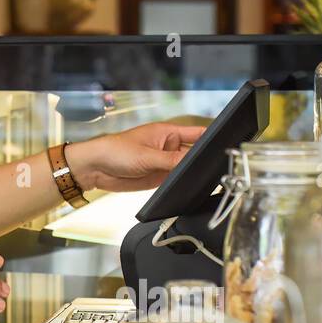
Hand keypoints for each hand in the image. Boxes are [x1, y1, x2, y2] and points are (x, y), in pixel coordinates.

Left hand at [68, 122, 205, 192]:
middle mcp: (168, 147)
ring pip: (186, 170)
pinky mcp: (159, 178)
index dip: (212, 139)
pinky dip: (181, 185)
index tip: (226, 145)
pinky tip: (186, 189)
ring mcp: (164, 163)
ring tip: (200, 181)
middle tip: (213, 170)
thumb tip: (192, 164)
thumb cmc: (114, 150)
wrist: (95, 168)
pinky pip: (176, 182)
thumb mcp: (146, 156)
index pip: (197, 133)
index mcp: (167, 133)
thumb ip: (171, 161)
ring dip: (191, 175)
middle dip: (202, 162)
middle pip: (194, 154)